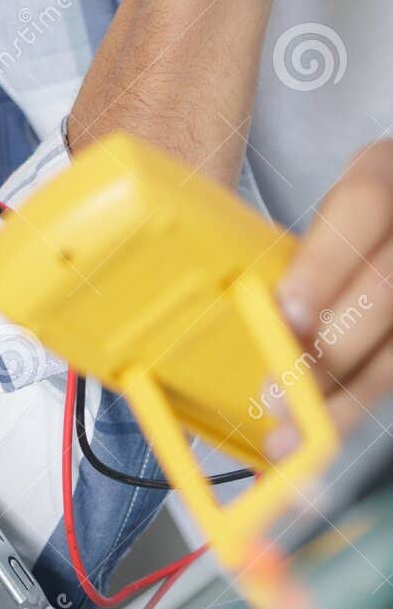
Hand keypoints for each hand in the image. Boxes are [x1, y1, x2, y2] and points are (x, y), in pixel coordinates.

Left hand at [269, 141, 392, 450]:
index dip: (324, 263)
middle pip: (387, 292)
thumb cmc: (361, 214)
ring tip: (294, 434)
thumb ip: (303, 242)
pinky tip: (326, 429)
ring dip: (345, 398)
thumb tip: (232, 296)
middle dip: (330, 348)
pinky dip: (359, 405)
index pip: (363, 207)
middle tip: (275, 393)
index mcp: (388, 174)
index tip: (284, 311)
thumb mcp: (338, 203)